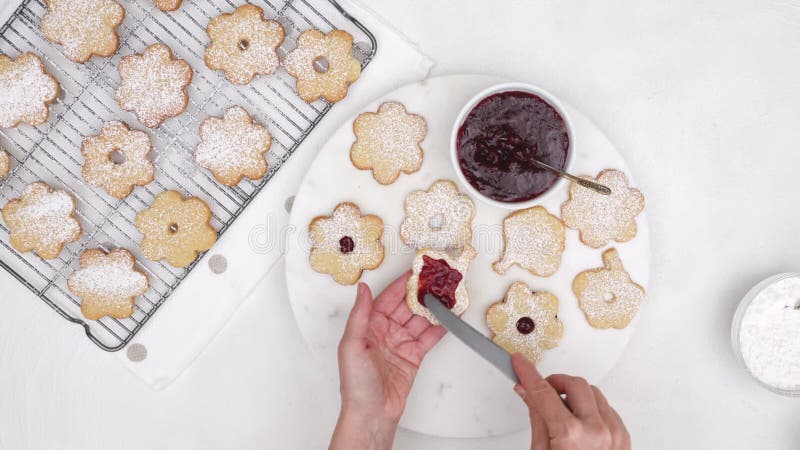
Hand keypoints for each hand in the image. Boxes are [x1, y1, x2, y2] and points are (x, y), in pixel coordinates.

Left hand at [329, 272, 446, 449]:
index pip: (387, 298)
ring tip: (448, 295)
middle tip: (437, 280)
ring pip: (420, 320)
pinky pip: (428, 337)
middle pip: (406, 306)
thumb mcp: (352, 344)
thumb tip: (362, 288)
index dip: (402, 284)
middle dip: (421, 293)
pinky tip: (449, 317)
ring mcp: (400, 343)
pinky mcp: (413, 356)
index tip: (415, 272)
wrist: (371, 413)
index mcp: (368, 325)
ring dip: (433, 308)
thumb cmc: (356, 383)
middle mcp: (384, 332)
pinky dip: (440, 327)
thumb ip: (359, 314)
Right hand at [512, 353, 630, 449]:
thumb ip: (537, 418)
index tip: (520, 362)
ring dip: (574, 395)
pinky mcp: (624, 436)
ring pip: (593, 392)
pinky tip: (579, 421)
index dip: (528, 373)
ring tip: (562, 410)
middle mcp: (596, 431)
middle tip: (542, 389)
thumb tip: (527, 392)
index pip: (543, 391)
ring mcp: (614, 433)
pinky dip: (591, 408)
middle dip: (555, 382)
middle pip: (573, 383)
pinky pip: (606, 408)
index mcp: (570, 435)